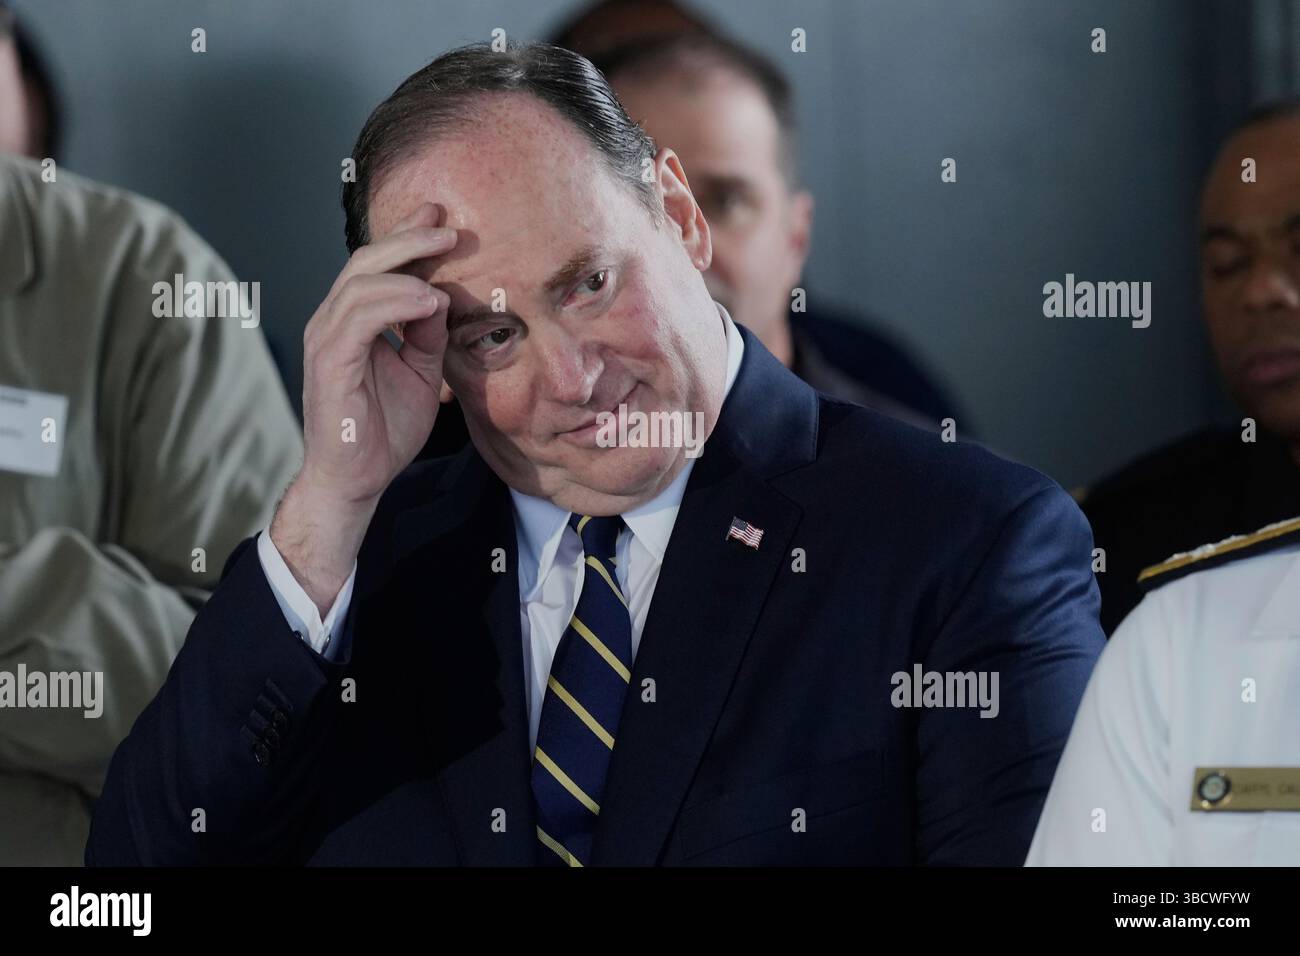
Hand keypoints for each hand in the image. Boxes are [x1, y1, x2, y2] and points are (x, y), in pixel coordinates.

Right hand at [272, 202, 456, 610]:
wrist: (356, 480)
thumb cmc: (383, 430)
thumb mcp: (421, 374)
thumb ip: (428, 335)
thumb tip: (442, 296)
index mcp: (353, 322)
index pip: (377, 268)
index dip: (407, 239)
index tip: (442, 219)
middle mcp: (333, 323)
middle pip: (366, 263)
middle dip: (408, 238)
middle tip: (447, 224)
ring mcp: (326, 341)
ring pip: (360, 282)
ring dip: (406, 265)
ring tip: (444, 253)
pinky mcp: (329, 364)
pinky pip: (359, 319)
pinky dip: (395, 303)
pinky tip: (427, 299)